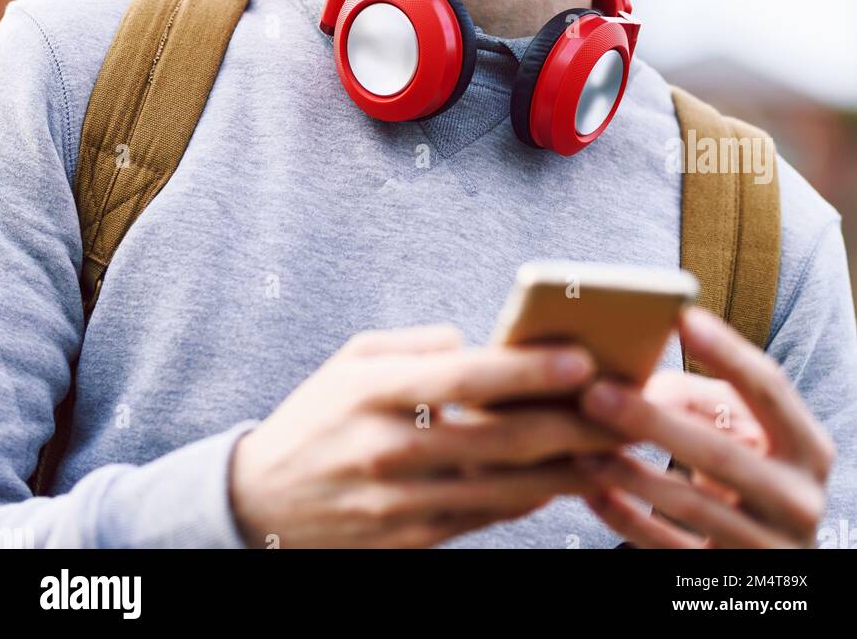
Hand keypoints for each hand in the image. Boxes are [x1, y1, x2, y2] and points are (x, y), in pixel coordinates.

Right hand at [228, 322, 622, 547]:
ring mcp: (401, 503)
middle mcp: (389, 449)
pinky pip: (485, 520)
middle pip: (499, 438)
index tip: (581, 360)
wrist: (260, 504)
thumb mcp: (350, 359)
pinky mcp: (410, 541)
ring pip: (504, 488)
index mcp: (372, 392)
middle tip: (625, 407)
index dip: (526, 371)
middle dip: (571, 424)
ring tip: (616, 449)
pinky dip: (530, 500)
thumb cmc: (317, 416)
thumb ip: (415, 344)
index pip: (462, 378)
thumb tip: (477, 343)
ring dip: (567, 470)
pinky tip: (565, 480)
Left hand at [574, 305, 835, 548]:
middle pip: (718, 453)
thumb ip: (706, 402)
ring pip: (687, 502)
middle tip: (595, 393)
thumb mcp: (752, 436)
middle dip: (650, 421)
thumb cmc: (752, 473)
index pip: (770, 389)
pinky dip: (625, 517)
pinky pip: (669, 548)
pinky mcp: (730, 579)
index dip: (727, 352)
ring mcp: (768, 546)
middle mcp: (798, 499)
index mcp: (808, 448)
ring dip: (625, 470)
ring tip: (579, 443)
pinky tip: (591, 490)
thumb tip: (643, 385)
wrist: (775, 557)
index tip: (682, 318)